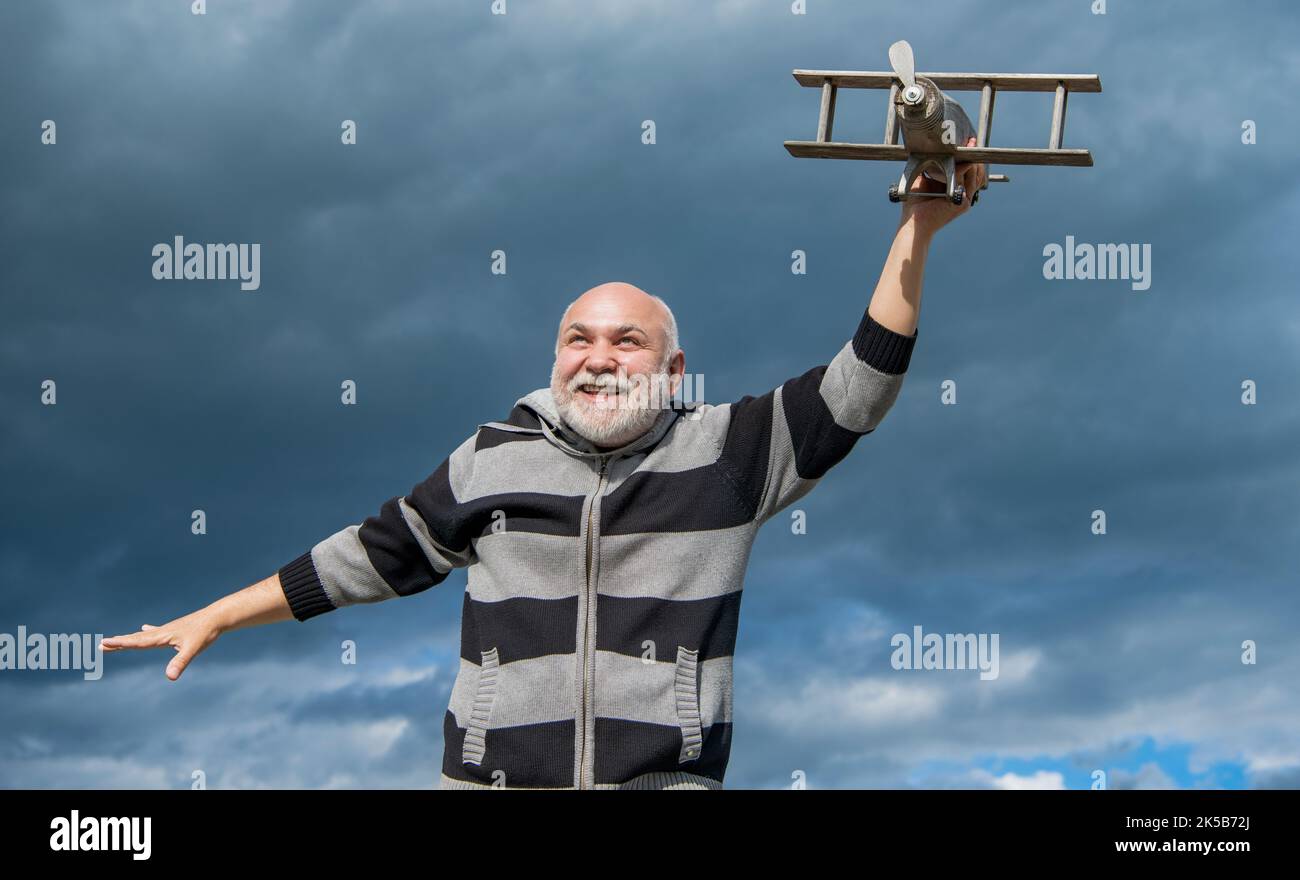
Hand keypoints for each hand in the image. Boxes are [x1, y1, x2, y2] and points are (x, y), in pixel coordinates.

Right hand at [101, 609, 223, 680]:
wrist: (217, 617)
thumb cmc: (205, 632)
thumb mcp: (193, 649)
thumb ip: (180, 662)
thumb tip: (169, 677)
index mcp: (162, 636)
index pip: (137, 641)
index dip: (120, 644)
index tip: (103, 643)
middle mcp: (161, 632)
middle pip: (136, 638)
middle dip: (119, 643)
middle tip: (101, 645)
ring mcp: (168, 630)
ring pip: (144, 634)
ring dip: (130, 638)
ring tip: (117, 639)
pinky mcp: (175, 629)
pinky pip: (157, 631)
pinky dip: (148, 631)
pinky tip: (144, 627)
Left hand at [898, 136, 986, 237]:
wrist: (913, 222)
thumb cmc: (915, 205)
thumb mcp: (923, 181)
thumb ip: (930, 167)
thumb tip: (931, 150)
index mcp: (957, 190)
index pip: (970, 170)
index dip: (970, 156)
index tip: (969, 143)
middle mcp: (964, 195)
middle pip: (976, 170)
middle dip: (974, 155)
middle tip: (971, 142)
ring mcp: (965, 199)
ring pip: (974, 173)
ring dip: (970, 159)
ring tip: (967, 147)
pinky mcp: (963, 203)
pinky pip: (965, 180)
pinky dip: (961, 169)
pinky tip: (959, 159)